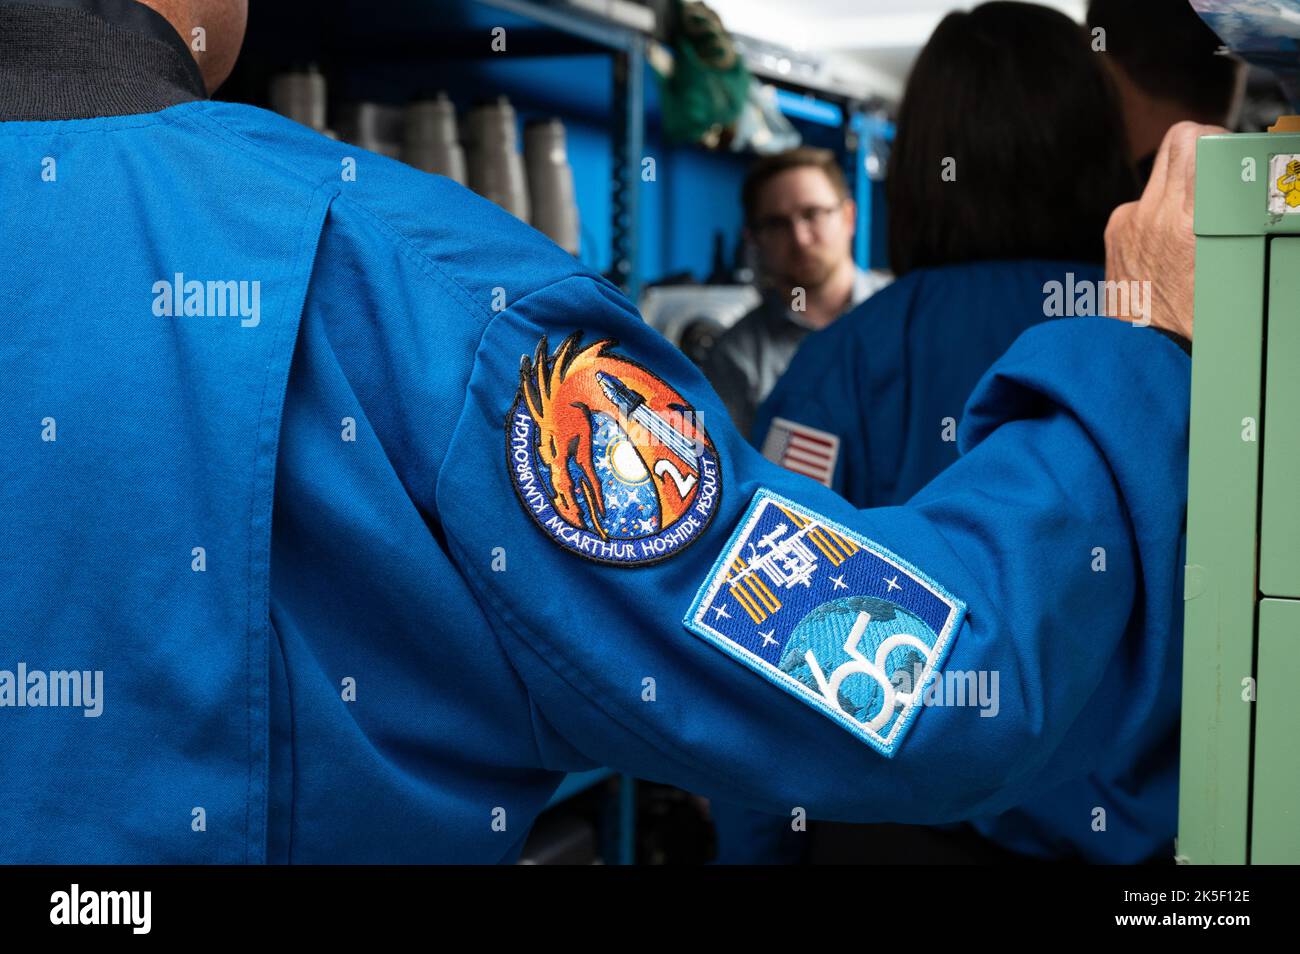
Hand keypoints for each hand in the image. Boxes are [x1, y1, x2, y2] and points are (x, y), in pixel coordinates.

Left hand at [1103, 121, 1226, 339]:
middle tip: (1221, 170)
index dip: (1217, 140)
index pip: (1195, 140)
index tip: (1231, 153)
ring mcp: (1129, 222)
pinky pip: (1143, 202)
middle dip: (1202, 149)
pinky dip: (1159, 210)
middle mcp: (1152, 214)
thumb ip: (1239, 216)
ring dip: (1181, 180)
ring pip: (1161, 171)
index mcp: (1187, 220)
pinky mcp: (1115, 232)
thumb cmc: (1202, 318)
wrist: (1151, 351)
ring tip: (1200, 211)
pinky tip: (1172, 239)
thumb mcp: (1235, 264)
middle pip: (1178, 142)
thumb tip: (1251, 190)